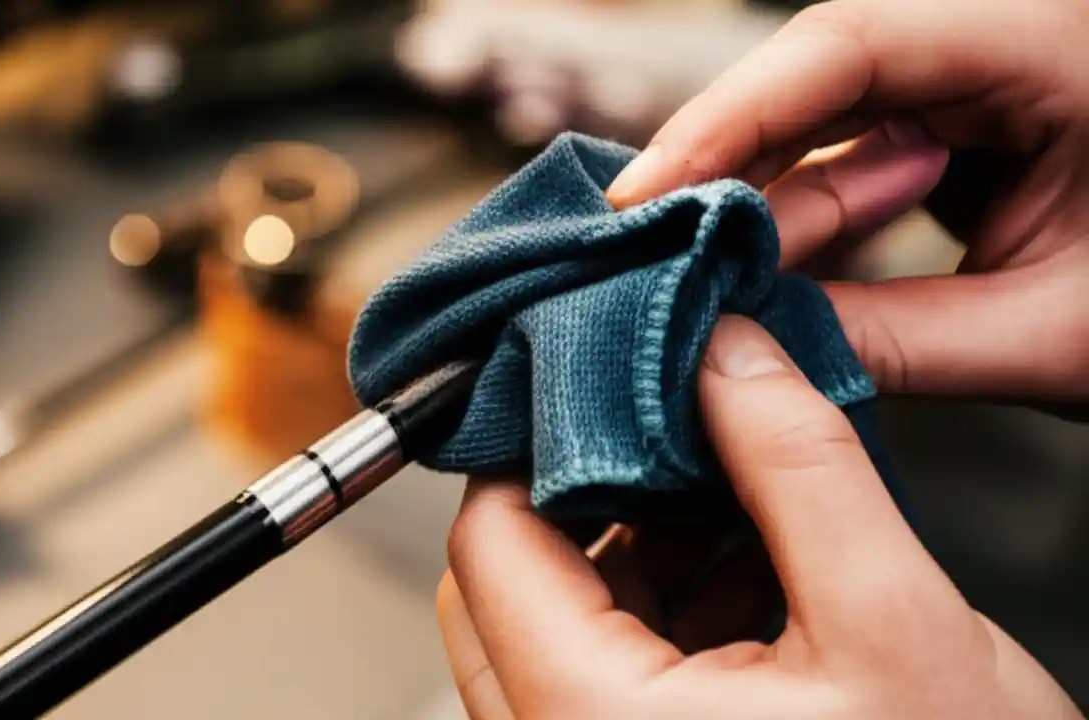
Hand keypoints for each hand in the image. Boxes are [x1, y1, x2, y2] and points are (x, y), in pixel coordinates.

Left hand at [436, 316, 1081, 718]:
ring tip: (735, 501)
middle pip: (505, 581)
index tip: (603, 385)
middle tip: (676, 435)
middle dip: (593, 494)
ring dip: (635, 549)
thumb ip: (799, 469)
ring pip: (553, 623)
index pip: (489, 542)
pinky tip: (751, 570)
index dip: (539, 446)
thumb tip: (725, 352)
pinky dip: (662, 608)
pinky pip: (603, 669)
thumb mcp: (895, 624)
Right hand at [605, 0, 1088, 408]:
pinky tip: (758, 270)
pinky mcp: (959, 130)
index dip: (729, 116)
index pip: (851, 41)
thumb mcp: (1057, 334)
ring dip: (759, 199)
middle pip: (817, 76)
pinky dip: (802, 215)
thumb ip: (895, 338)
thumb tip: (741, 348)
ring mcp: (979, 83)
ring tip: (688, 275)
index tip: (644, 196)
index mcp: (1056, 37)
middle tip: (639, 248)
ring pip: (824, 121)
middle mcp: (1005, 37)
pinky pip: (852, 156)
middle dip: (725, 166)